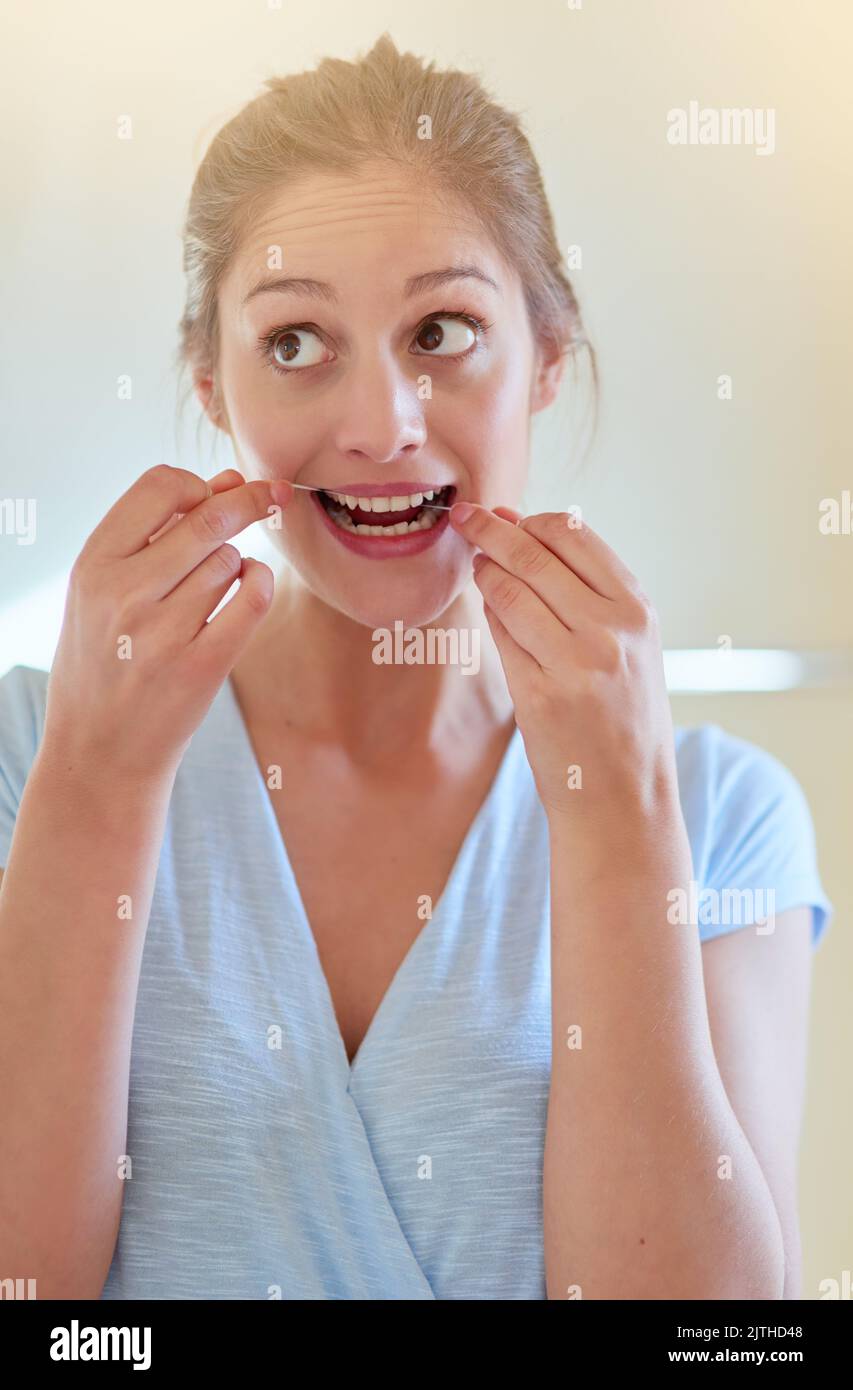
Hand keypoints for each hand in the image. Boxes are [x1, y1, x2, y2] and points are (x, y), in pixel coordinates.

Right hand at [43, 465, 293, 786]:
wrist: (99, 750)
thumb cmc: (104, 659)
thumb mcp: (101, 592)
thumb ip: (155, 535)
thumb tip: (226, 480)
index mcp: (92, 565)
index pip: (160, 486)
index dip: (199, 483)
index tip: (215, 495)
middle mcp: (124, 594)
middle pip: (208, 518)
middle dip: (248, 500)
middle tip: (270, 496)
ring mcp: (163, 632)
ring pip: (230, 560)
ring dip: (237, 562)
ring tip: (214, 587)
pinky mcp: (202, 665)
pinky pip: (253, 599)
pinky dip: (260, 583)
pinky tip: (248, 588)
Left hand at [450, 502, 682, 841]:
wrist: (626, 798)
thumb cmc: (623, 719)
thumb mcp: (632, 647)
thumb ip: (590, 594)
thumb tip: (525, 531)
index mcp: (638, 611)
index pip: (575, 536)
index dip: (530, 519)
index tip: (504, 514)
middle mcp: (611, 630)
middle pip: (535, 555)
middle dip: (490, 529)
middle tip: (463, 516)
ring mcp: (576, 662)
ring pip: (510, 590)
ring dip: (485, 570)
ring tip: (476, 564)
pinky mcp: (539, 694)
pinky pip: (500, 634)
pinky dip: (489, 614)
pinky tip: (488, 608)